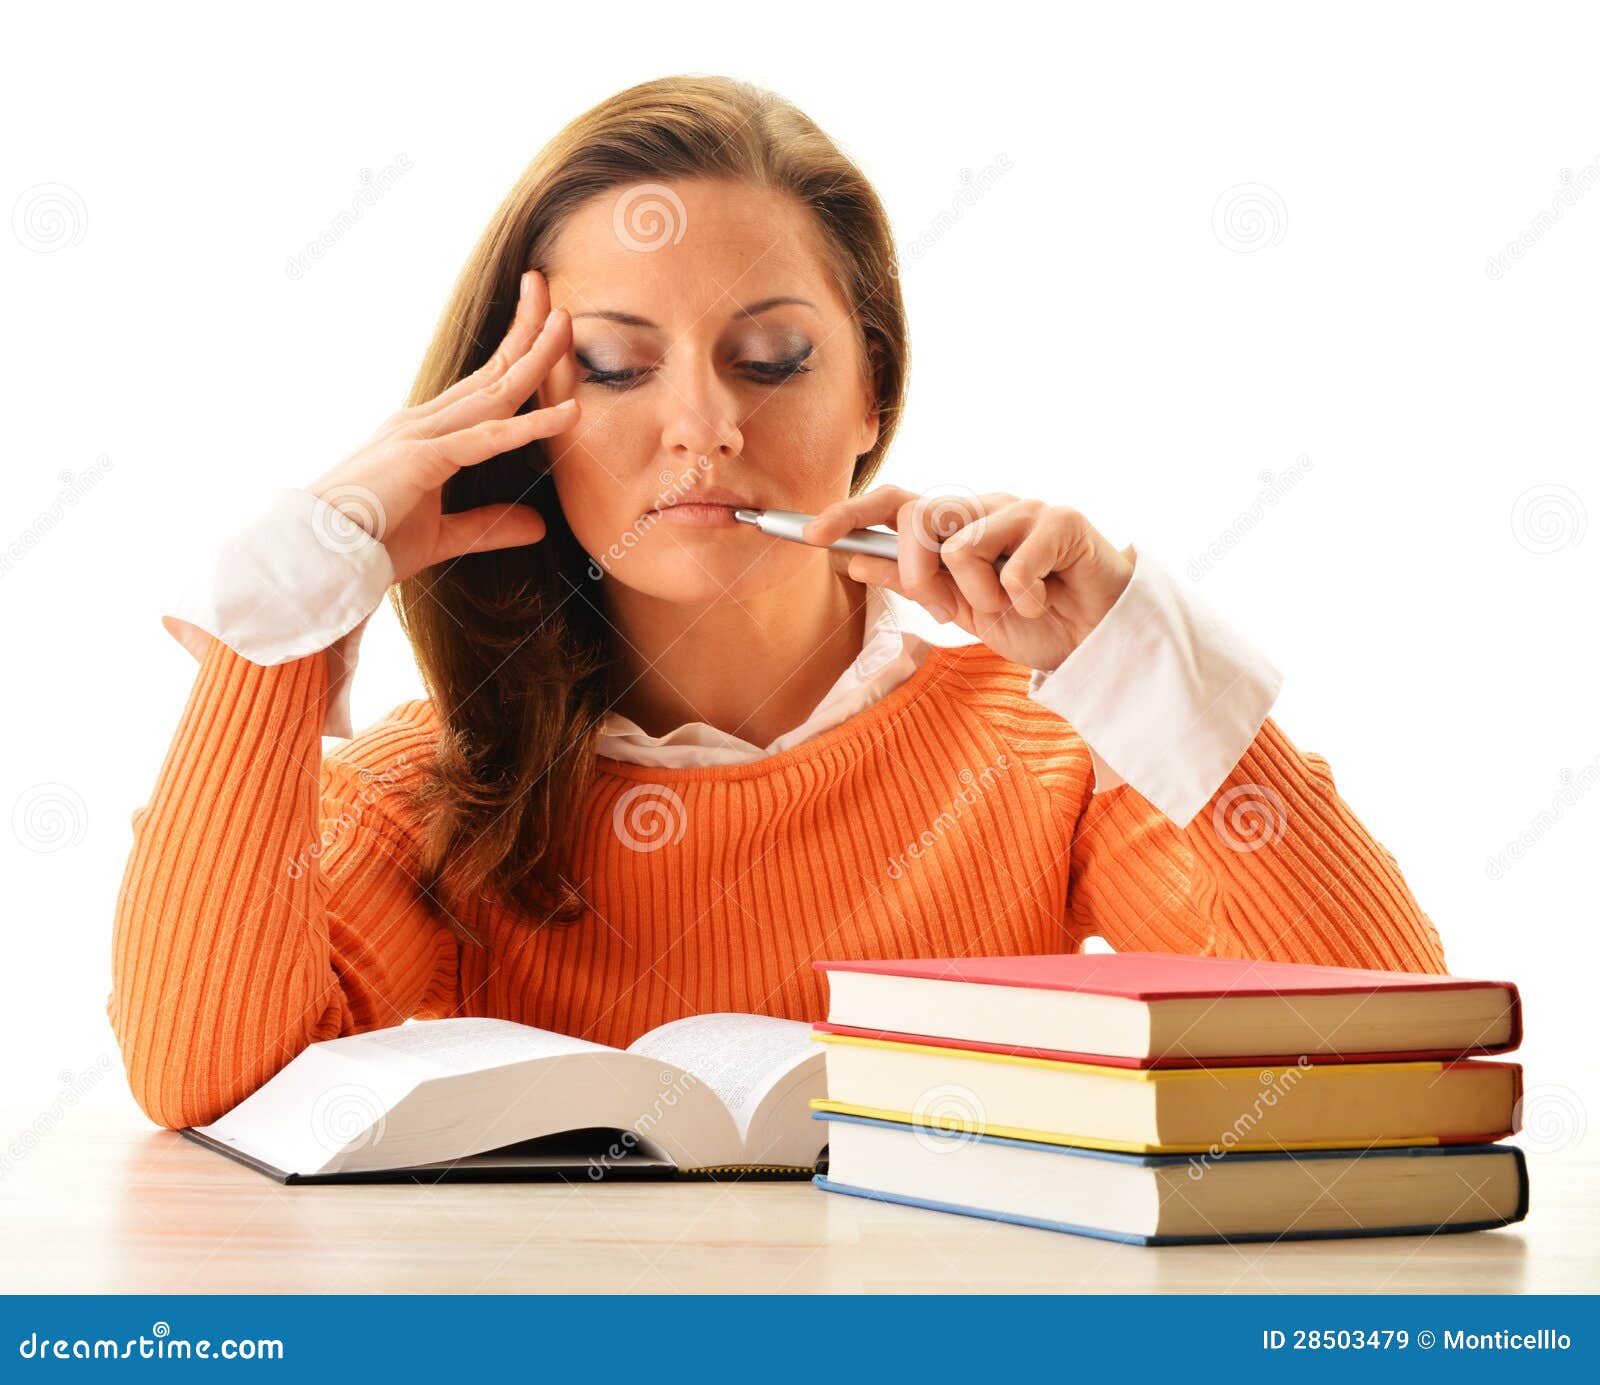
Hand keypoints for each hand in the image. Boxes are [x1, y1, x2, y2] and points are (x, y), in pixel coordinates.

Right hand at [303, 269, 579, 584]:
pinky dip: (530, 426)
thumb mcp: (444, 536)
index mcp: (426, 435)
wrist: (315, 560)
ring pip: (494, 392)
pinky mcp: (421, 459)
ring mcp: (420, 435)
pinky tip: (568, 412)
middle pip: (491, 373)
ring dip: (536, 358)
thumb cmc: (367, 545)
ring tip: (569, 326)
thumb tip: (538, 526)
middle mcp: (423, 423)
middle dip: (528, 333)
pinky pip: (487, 439)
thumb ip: (490, 527)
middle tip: (563, 302)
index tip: (548, 327)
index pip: (483, 387)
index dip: (517, 356)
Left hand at [802, 487, 1135, 672]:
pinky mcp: (1059, 520)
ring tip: (1013, 606)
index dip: (850, 513)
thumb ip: (914, 584)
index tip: (811, 535)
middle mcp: (984, 507)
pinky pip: (1012, 563)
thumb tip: (855, 561)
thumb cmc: (1033, 619)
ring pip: (960, 544)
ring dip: (980, 596)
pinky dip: (1021, 598)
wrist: (1096, 640)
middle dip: (921, 574)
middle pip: (918, 516)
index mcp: (957, 525)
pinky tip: (1042, 600)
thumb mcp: (962, 611)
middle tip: (956, 610)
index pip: (895, 504)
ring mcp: (1022, 508)